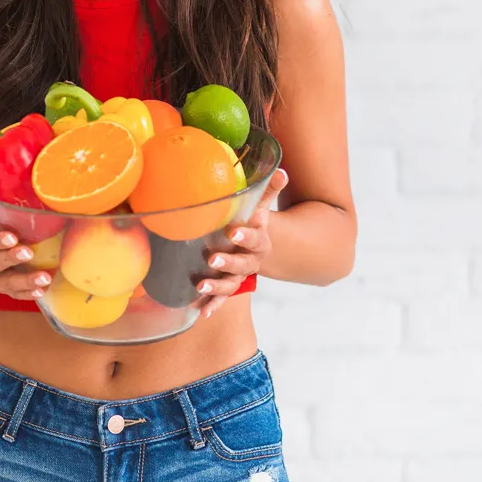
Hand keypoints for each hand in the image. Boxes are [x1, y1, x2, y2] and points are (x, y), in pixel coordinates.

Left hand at [195, 169, 288, 318]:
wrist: (256, 247)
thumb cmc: (252, 222)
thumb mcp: (260, 206)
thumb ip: (268, 190)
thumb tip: (281, 170)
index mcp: (259, 240)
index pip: (255, 237)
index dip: (246, 235)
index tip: (233, 231)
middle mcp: (251, 260)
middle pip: (244, 264)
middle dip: (229, 262)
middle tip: (213, 259)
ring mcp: (239, 274)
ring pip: (231, 283)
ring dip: (217, 286)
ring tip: (201, 286)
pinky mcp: (228, 285)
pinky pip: (222, 297)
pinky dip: (213, 304)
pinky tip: (203, 311)